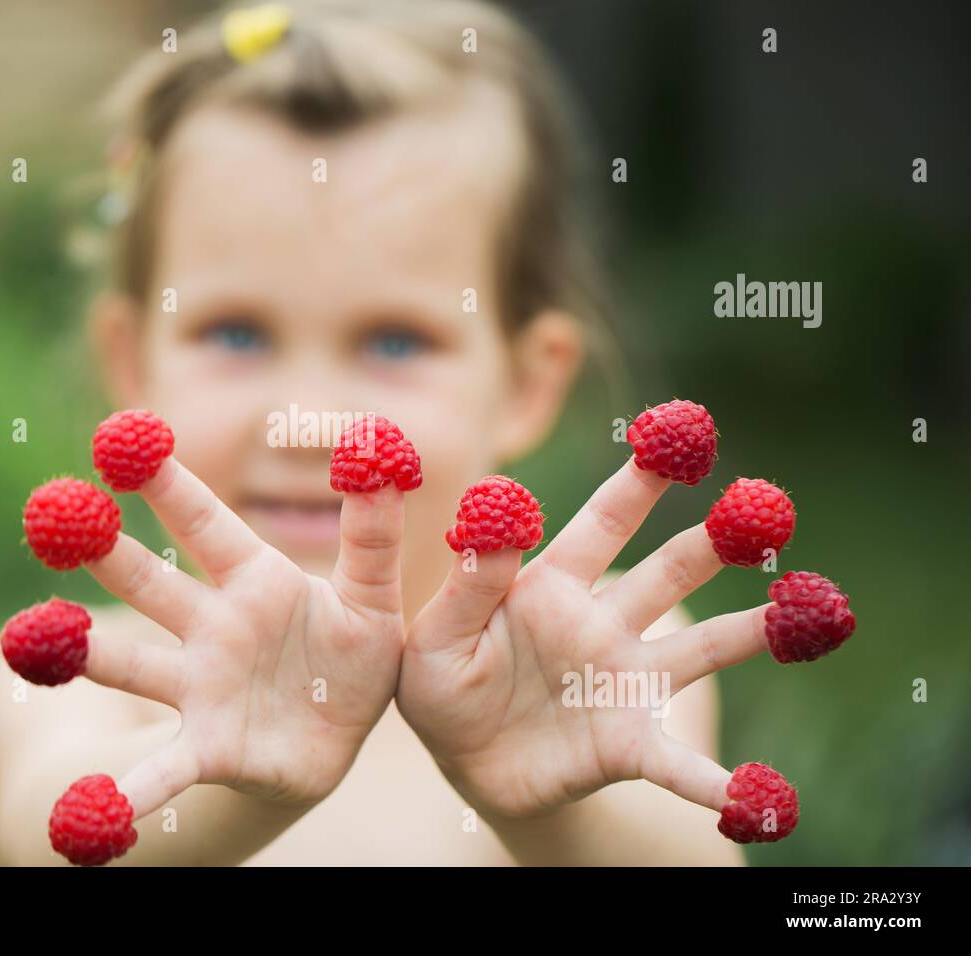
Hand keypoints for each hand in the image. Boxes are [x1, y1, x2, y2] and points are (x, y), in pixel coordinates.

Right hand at [79, 457, 405, 819]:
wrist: (334, 741)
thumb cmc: (347, 655)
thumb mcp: (373, 596)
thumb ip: (373, 534)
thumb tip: (380, 454)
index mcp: (252, 579)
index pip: (203, 521)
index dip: (166, 481)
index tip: (123, 435)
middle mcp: (211, 627)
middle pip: (151, 582)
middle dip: (105, 549)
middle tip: (54, 509)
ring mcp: (199, 687)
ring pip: (135, 664)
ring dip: (86, 654)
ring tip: (29, 637)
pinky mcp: (207, 749)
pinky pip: (164, 772)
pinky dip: (130, 793)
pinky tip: (91, 815)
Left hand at [397, 460, 767, 821]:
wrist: (464, 763)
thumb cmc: (444, 686)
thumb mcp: (435, 638)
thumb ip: (467, 585)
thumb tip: (494, 513)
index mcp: (551, 587)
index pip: (603, 524)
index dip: (641, 480)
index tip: (681, 431)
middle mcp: (602, 624)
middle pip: (670, 573)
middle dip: (715, 541)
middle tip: (766, 505)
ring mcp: (625, 681)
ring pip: (703, 648)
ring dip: (755, 632)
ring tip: (818, 609)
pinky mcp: (629, 745)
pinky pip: (680, 767)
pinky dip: (721, 785)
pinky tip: (764, 800)